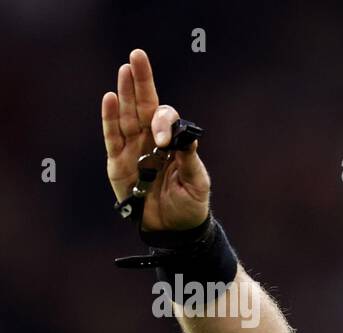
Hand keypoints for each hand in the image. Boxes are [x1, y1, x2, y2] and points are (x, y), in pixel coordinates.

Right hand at [101, 49, 210, 231]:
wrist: (174, 231)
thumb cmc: (189, 206)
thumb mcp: (197, 184)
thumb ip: (190, 160)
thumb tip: (185, 137)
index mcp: (172, 143)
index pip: (166, 118)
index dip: (164, 122)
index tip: (163, 138)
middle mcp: (150, 141)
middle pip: (144, 107)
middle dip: (140, 82)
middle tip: (137, 56)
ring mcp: (132, 150)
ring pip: (126, 116)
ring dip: (124, 93)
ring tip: (124, 70)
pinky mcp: (117, 164)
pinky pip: (112, 138)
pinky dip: (109, 119)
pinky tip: (110, 98)